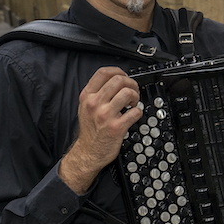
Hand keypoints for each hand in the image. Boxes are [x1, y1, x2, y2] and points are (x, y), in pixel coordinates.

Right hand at [59, 66, 142, 193]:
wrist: (88, 152)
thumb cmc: (90, 130)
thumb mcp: (85, 106)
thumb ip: (96, 92)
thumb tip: (116, 79)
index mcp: (87, 96)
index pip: (104, 72)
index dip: (118, 71)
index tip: (125, 76)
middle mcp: (95, 103)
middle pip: (119, 80)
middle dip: (131, 83)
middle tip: (133, 91)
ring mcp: (105, 115)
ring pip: (128, 93)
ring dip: (136, 96)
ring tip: (133, 103)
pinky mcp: (117, 127)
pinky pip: (135, 112)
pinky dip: (138, 112)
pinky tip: (133, 115)